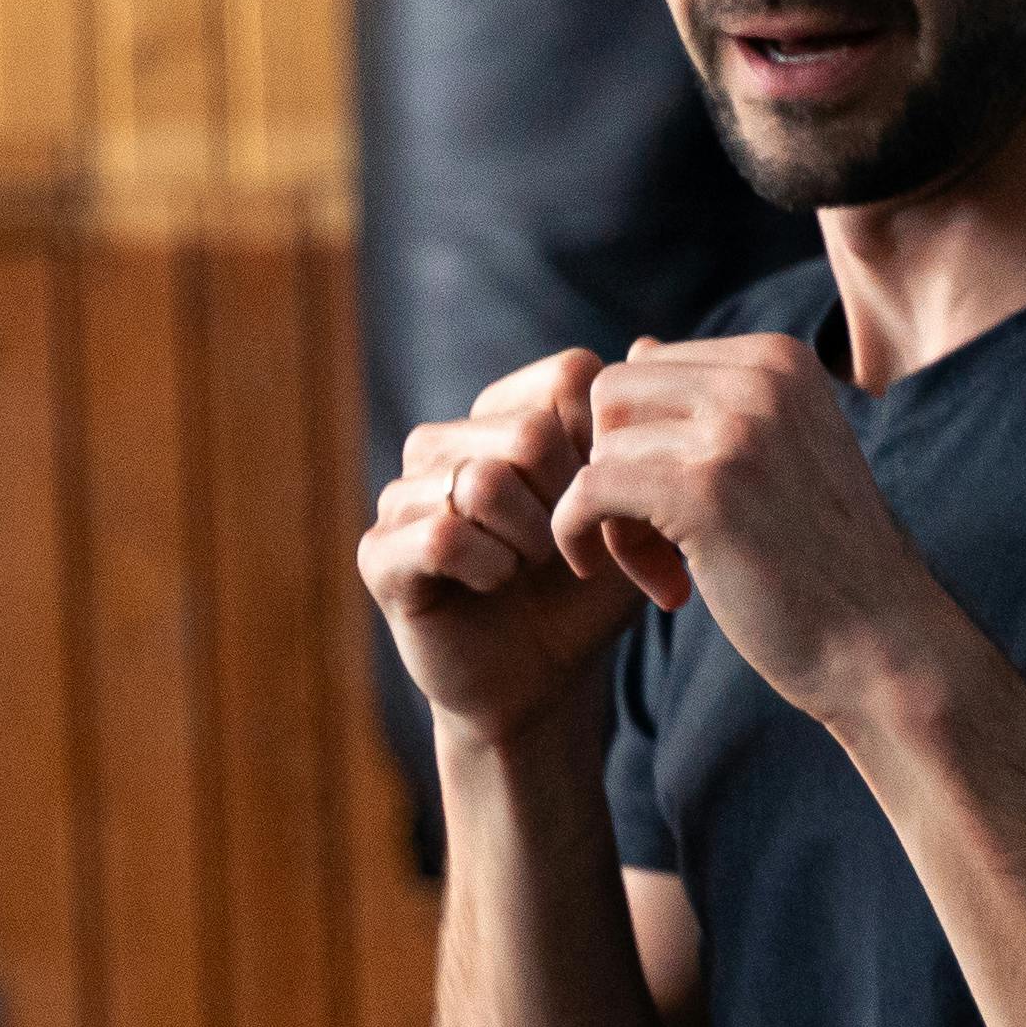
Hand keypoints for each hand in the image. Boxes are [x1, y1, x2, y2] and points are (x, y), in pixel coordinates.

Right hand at [360, 348, 649, 746]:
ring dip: (527, 543)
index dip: (603, 448)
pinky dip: (487, 569)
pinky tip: (491, 587)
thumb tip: (647, 342)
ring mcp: (403, 495)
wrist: (545, 684)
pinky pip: (442, 535)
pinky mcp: (379, 552)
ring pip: (482, 482)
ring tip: (525, 571)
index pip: (566, 377)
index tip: (604, 508)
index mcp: (500, 418)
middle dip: (565, 505)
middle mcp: (444, 444)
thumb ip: (637, 440)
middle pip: (526, 432)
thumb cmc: (587, 597)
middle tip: (561, 553)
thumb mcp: (629, 515)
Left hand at [551, 334, 962, 732]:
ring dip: (616, 520)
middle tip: (659, 544)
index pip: (648, 368)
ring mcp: (734, 430)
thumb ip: (714, 400)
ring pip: (599, 448)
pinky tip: (654, 588)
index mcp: (780, 359)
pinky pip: (587, 492)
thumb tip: (638, 347)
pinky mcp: (703, 490)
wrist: (883, 644)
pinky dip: (584, 539)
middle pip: (613, 398)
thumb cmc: (826, 562)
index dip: (645, 444)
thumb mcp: (782, 455)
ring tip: (670, 573)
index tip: (684, 510)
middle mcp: (759, 377)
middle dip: (618, 470)